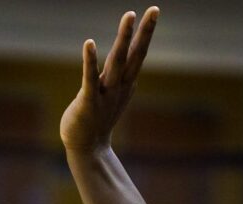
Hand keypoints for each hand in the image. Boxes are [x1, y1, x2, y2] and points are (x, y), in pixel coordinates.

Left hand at [60, 8, 159, 152]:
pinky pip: (90, 79)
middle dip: (145, 32)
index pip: (138, 53)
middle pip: (135, 55)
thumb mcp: (112, 94)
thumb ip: (117, 77)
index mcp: (126, 83)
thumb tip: (127, 64)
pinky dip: (89, 61)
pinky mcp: (88, 102)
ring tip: (130, 15)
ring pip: (117, 62)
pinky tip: (89, 43)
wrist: (87, 149)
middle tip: (155, 9)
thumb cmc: (97, 119)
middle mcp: (119, 86)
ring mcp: (106, 94)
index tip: (154, 11)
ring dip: (124, 38)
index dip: (146, 32)